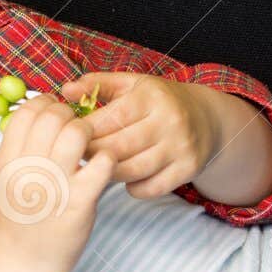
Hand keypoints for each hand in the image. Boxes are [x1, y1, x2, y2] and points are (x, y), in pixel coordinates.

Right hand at [0, 94, 116, 271]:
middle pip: (52, 117)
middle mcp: (28, 170)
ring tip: (89, 147)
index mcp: (6, 162)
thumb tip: (35, 115)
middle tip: (76, 129)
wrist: (23, 267)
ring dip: (88, 133)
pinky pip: (101, 163)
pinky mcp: (80, 202)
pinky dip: (106, 159)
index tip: (55, 114)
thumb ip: (16, 149)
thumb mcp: (3, 182)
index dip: (45, 105)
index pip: (26, 113)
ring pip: (77, 133)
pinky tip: (100, 169)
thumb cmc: (16, 223)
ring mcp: (54, 185)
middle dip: (69, 115)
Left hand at [59, 72, 218, 198]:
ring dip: (109, 173)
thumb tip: (65, 91)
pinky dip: (133, 188)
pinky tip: (126, 178)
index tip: (71, 137)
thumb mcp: (132, 84)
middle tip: (78, 157)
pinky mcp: (188, 169)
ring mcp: (181, 147)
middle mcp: (170, 121)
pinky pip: (151, 188)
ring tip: (98, 167)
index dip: (86, 131)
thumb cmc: (159, 100)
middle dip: (92, 155)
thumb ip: (98, 84)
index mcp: (152, 96)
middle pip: (119, 147)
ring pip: (133, 171)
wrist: (206, 117)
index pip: (111, 118)